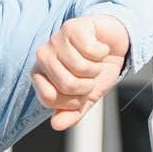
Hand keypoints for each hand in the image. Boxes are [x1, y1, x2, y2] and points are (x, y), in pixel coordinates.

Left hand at [30, 13, 128, 130]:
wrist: (112, 44)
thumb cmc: (95, 70)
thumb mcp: (86, 98)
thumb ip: (72, 113)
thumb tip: (57, 124)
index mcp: (40, 75)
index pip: (50, 99)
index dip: (72, 101)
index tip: (79, 92)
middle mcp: (43, 56)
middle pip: (67, 85)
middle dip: (88, 85)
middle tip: (90, 75)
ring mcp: (56, 40)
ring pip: (81, 67)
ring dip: (96, 68)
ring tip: (94, 61)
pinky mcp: (72, 27)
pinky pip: (91, 50)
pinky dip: (102, 52)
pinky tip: (98, 47)